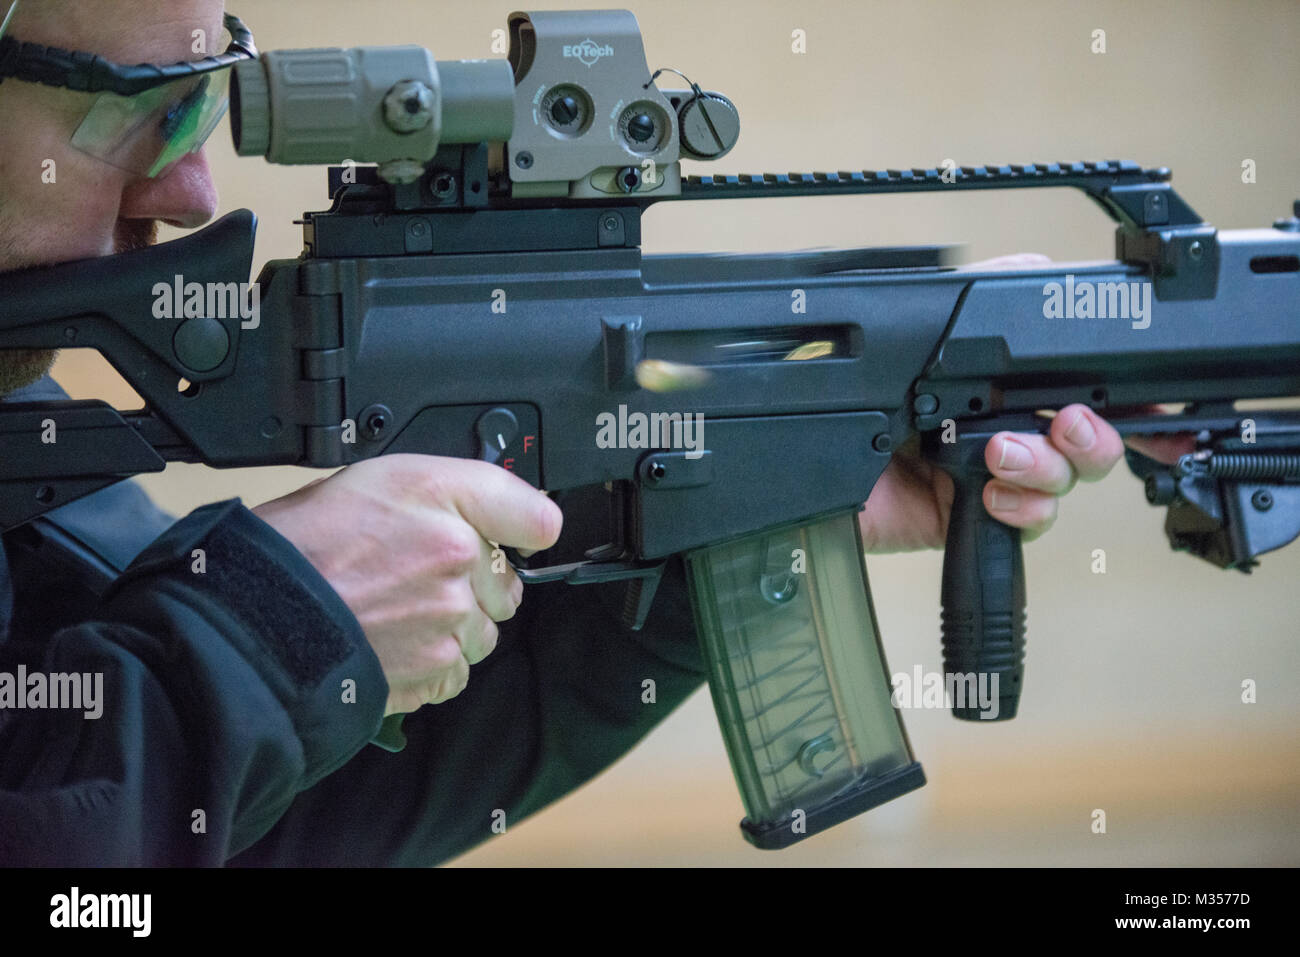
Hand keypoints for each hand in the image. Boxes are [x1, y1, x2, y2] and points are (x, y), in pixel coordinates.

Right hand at [253, 455, 561, 714]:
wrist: (258, 616)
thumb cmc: (307, 546)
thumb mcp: (380, 478)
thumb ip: (454, 490)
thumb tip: (511, 513)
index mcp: (444, 501)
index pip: (537, 517)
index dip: (526, 528)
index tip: (515, 536)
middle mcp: (458, 560)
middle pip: (507, 582)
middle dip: (475, 583)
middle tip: (416, 576)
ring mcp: (449, 620)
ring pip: (483, 630)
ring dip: (454, 626)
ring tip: (396, 611)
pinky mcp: (435, 669)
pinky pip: (457, 671)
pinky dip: (433, 664)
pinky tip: (394, 642)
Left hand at [859, 253, 1194, 552]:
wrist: (790, 471)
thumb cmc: (838, 395)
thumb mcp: (911, 330)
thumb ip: (974, 298)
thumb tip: (1038, 269)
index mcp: (990, 372)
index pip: (1072, 374)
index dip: (1120, 387)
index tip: (1154, 397)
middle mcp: (999, 420)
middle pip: (1088, 430)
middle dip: (1093, 430)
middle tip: (1067, 424)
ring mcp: (990, 472)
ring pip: (1067, 475)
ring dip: (1051, 465)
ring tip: (1003, 457)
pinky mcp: (974, 516)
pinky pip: (1032, 518)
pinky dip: (1025, 507)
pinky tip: (991, 495)